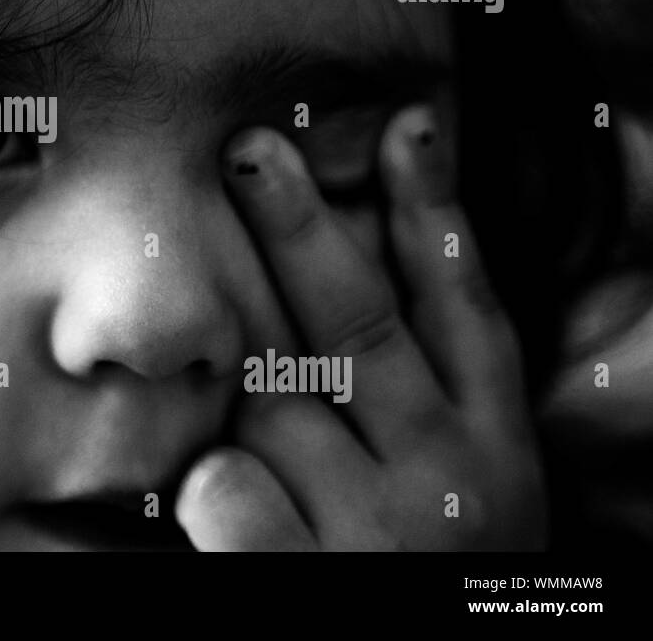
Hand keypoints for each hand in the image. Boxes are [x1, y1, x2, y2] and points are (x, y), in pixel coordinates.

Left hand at [176, 105, 546, 549]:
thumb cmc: (427, 578)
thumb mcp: (460, 493)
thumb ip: (420, 400)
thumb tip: (347, 285)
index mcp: (493, 447)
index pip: (464, 308)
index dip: (437, 212)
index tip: (410, 126)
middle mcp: (449, 480)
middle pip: (358, 324)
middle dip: (300, 228)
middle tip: (250, 151)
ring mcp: (382, 533)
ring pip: (273, 405)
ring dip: (240, 393)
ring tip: (240, 416)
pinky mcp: (313, 581)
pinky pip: (226, 490)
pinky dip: (215, 483)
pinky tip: (217, 492)